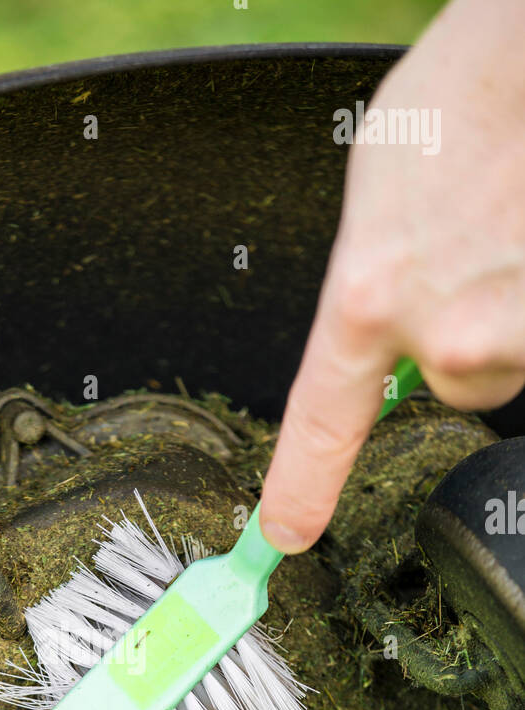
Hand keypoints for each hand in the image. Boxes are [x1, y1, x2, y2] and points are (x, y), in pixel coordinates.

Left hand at [260, 0, 524, 552]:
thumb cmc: (466, 98)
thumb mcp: (381, 189)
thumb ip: (376, 273)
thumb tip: (382, 322)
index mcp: (367, 295)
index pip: (324, 423)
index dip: (302, 486)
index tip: (284, 536)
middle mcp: (441, 329)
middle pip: (460, 376)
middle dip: (475, 323)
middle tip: (485, 241)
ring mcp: (512, 326)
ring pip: (514, 354)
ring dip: (518, 305)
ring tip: (517, 224)